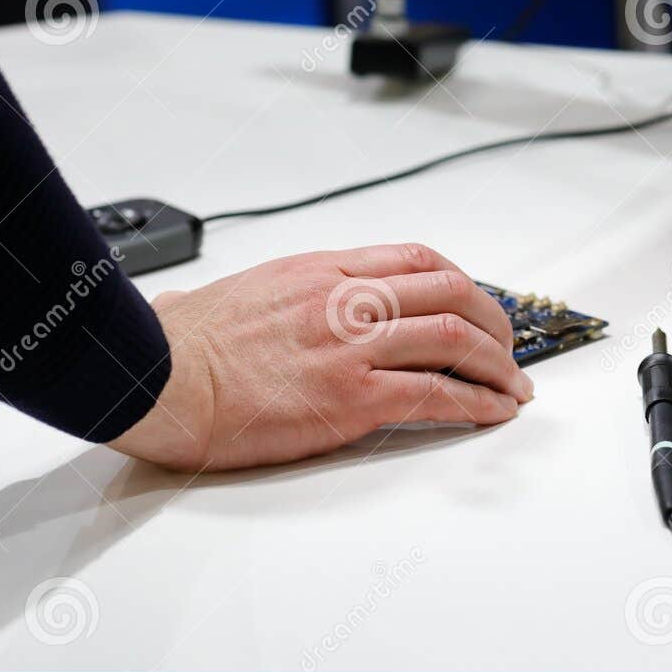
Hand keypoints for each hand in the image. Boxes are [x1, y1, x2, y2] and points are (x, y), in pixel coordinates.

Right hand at [108, 243, 530, 471]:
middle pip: (452, 291)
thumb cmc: (185, 341)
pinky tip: (493, 412)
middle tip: (510, 349)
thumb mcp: (250, 287)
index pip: (418, 259)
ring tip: (513, 387)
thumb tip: (291, 301)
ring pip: (456, 337)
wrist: (157, 375)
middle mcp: (347, 298)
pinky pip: (436, 393)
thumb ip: (292, 291)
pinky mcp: (351, 397)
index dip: (464, 283)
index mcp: (324, 269)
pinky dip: (478, 402)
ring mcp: (352, 345)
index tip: (479, 305)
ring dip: (498, 365)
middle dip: (497, 321)